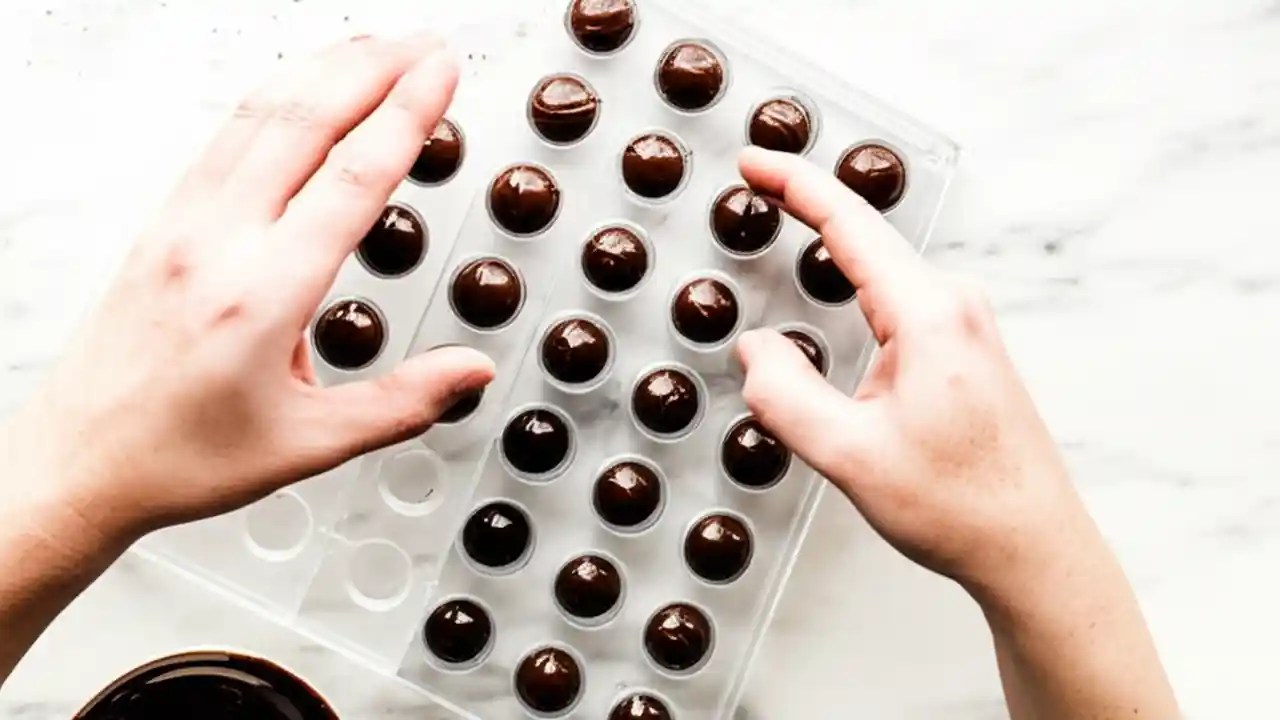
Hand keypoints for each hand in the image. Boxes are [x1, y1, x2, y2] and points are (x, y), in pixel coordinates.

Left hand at [2, 34, 492, 542]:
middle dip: (371, 68)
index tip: (438, 75)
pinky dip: (273, 97)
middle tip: (421, 44)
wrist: (78, 462)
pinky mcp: (162, 224)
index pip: (351, 179)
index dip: (405, 116)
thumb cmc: (176, 455)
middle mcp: (216, 244)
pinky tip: (295, 88)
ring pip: (259, 116)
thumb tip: (468, 374)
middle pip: (304, 121)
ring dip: (322, 70)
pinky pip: (225, 137)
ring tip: (372, 47)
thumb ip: (401, 403)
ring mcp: (182, 225)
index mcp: (261, 295)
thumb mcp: (308, 444)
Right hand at [736, 146, 1079, 594]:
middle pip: (867, 234)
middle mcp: (955, 305)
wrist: (1033, 546)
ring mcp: (968, 324)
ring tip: (786, 215)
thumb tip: (756, 348)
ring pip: (883, 268)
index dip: (794, 183)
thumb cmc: (958, 505)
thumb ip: (785, 395)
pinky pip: (900, 295)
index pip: (849, 224)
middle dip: (807, 202)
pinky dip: (857, 280)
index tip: (753, 161)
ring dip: (832, 244)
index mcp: (928, 315)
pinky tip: (837, 288)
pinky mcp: (968, 346)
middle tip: (755, 179)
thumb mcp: (849, 456)